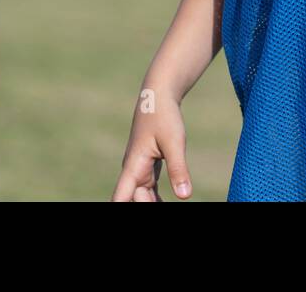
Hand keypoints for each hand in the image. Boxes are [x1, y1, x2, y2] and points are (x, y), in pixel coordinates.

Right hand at [112, 86, 193, 201]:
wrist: (158, 96)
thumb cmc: (164, 116)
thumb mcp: (174, 142)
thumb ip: (178, 169)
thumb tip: (185, 196)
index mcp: (133, 166)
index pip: (121, 198)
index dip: (124, 208)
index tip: (134, 206)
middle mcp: (133, 171)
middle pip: (134, 200)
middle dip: (146, 206)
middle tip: (164, 209)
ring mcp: (140, 169)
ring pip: (142, 197)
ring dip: (151, 204)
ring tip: (165, 205)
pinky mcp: (149, 166)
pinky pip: (150, 190)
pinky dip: (156, 199)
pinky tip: (167, 202)